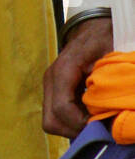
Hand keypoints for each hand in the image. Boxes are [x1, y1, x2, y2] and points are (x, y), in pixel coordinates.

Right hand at [42, 16, 113, 138]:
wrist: (92, 28)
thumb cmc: (102, 39)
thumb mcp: (107, 59)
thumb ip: (104, 83)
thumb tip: (105, 112)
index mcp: (63, 70)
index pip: (61, 109)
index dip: (81, 124)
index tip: (100, 125)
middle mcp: (51, 79)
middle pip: (51, 121)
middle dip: (74, 130)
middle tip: (97, 128)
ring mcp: (50, 86)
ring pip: (51, 121)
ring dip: (73, 127)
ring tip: (94, 122)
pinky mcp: (54, 91)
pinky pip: (57, 115)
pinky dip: (72, 121)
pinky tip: (90, 114)